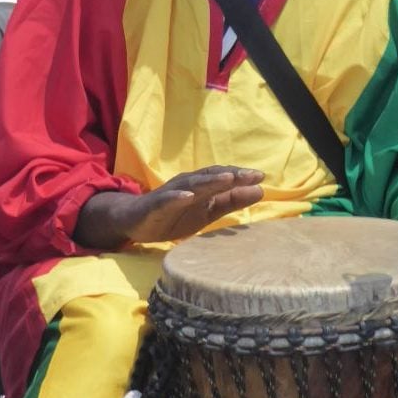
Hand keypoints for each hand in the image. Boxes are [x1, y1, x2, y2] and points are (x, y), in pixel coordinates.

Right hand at [73, 166, 264, 248]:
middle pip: (211, 177)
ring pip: (192, 185)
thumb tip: (260, 190)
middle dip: (231, 175)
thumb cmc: (175, 215)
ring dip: (209, 181)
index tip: (261, 177)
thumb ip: (231, 201)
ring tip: (227, 179)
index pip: (223, 177)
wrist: (136, 222)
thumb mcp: (207, 211)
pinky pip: (167, 200)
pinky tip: (188, 196)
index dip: (241, 176)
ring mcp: (171, 193)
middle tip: (251, 175)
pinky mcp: (155, 205)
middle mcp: (188, 184)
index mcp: (201, 186)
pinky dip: (177, 196)